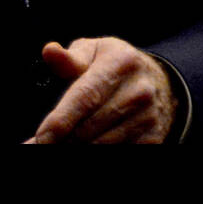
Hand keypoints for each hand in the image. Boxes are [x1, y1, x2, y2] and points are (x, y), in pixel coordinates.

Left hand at [27, 37, 176, 143]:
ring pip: (103, 145)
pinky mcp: (153, 138)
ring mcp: (148, 117)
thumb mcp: (93, 51)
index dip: (61, 120)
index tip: (42, 137)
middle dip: (63, 139)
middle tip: (45, 143)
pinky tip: (84, 145)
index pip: (85, 97)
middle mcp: (138, 91)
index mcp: (120, 62)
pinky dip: (98, 151)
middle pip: (90, 127)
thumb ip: (69, 58)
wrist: (161, 82)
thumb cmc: (114, 64)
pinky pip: (119, 152)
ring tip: (61, 143)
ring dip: (78, 147)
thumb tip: (49, 52)